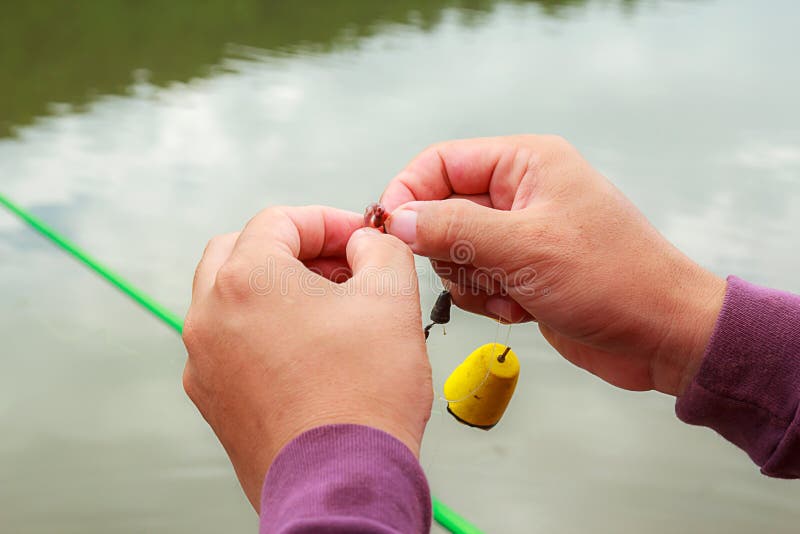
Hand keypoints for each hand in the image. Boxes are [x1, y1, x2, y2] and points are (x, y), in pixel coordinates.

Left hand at [182, 206, 431, 508]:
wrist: (341, 483)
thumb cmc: (362, 399)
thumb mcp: (391, 298)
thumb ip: (380, 249)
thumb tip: (366, 244)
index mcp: (245, 280)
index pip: (281, 221)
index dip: (328, 222)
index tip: (357, 239)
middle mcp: (210, 316)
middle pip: (242, 251)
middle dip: (293, 249)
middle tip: (337, 266)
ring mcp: (204, 360)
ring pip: (230, 297)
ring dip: (275, 289)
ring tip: (327, 309)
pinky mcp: (212, 398)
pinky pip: (231, 342)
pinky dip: (262, 330)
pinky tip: (308, 350)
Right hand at [381, 135, 725, 395]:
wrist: (663, 335)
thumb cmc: (612, 280)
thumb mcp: (525, 248)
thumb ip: (454, 229)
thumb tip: (397, 218)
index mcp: (526, 163)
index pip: (441, 162)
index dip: (409, 193)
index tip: (390, 232)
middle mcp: (520, 192)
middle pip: (442, 211)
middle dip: (450, 251)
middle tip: (479, 272)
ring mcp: (520, 233)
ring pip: (455, 251)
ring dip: (472, 282)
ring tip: (511, 293)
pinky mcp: (522, 270)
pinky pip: (476, 280)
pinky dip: (489, 299)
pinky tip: (522, 308)